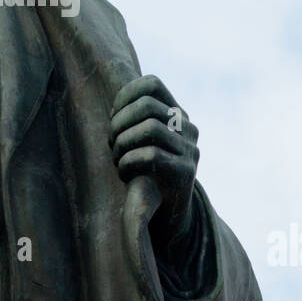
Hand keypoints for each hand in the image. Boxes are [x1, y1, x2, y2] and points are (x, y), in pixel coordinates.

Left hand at [109, 74, 199, 248]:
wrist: (170, 216)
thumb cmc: (147, 174)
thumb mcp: (143, 142)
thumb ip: (134, 121)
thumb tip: (112, 109)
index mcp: (177, 115)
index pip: (152, 84)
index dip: (125, 95)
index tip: (112, 117)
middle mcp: (188, 128)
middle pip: (147, 106)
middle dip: (119, 122)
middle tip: (111, 142)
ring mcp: (190, 150)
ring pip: (150, 128)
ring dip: (123, 143)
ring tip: (116, 159)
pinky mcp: (186, 173)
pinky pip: (152, 156)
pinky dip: (129, 162)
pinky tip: (124, 173)